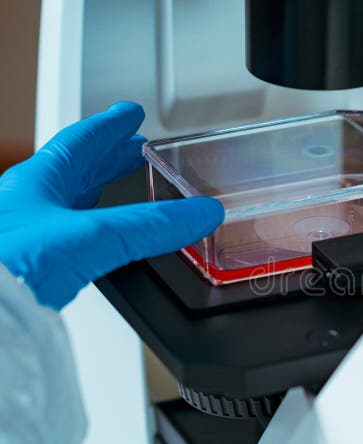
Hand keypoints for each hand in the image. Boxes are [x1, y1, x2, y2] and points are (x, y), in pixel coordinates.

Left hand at [0, 102, 223, 308]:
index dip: (110, 125)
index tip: (130, 113)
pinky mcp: (33, 266)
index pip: (81, 141)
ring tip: (124, 187)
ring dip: (101, 191)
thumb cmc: (8, 267)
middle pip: (76, 169)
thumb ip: (149, 227)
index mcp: (38, 181)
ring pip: (71, 202)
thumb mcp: (91, 237)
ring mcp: (28, 235)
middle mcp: (30, 204)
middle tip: (137, 150)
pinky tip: (101, 239)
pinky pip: (69, 235)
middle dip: (110, 158)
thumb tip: (199, 213)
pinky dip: (94, 229)